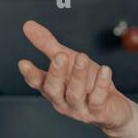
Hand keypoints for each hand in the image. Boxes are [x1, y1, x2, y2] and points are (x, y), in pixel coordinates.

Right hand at [17, 20, 132, 132]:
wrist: (113, 108)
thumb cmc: (88, 83)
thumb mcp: (68, 60)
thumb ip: (47, 45)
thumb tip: (28, 26)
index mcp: (53, 87)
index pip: (38, 82)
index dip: (30, 74)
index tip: (23, 63)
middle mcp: (63, 100)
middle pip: (53, 89)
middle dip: (56, 73)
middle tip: (60, 56)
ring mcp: (79, 108)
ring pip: (74, 94)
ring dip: (78, 75)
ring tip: (82, 58)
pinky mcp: (98, 111)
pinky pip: (97, 99)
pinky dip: (101, 84)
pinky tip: (105, 70)